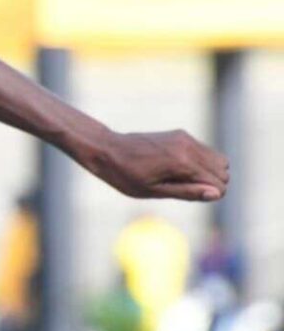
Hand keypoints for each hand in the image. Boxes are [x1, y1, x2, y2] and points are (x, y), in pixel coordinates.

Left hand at [85, 130, 228, 201]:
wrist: (107, 149)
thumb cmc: (126, 176)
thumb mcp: (154, 191)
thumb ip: (187, 192)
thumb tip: (217, 194)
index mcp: (182, 162)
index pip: (219, 184)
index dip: (208, 195)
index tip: (187, 195)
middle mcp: (187, 146)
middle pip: (224, 171)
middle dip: (211, 183)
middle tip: (183, 188)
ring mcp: (185, 138)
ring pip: (219, 159)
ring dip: (209, 172)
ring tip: (182, 179)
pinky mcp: (181, 134)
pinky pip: (205, 150)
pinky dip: (201, 162)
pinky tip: (178, 168)